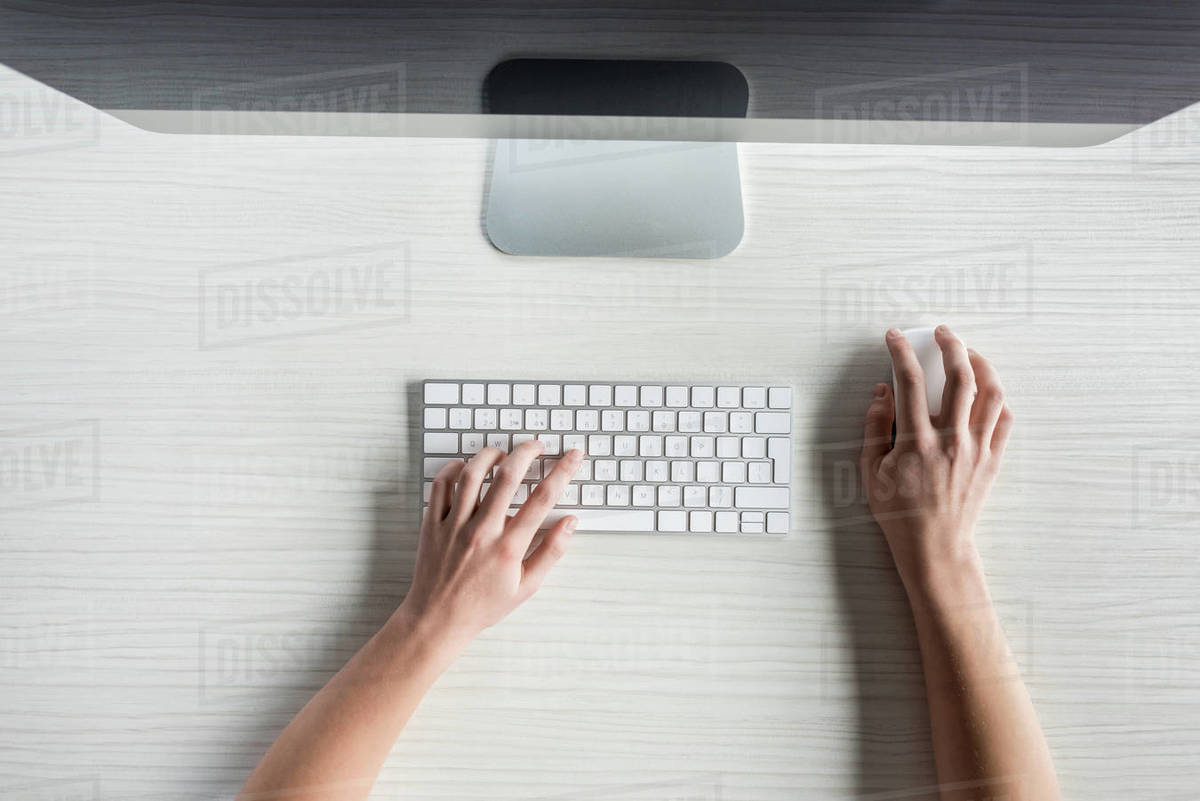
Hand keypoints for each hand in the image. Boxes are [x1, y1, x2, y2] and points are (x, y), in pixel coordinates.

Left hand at [396, 441, 582, 655]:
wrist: (438, 619)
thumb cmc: (483, 605)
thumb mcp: (527, 586)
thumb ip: (551, 552)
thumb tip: (570, 523)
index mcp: (509, 547)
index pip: (543, 499)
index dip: (563, 471)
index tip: (573, 456)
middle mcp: (482, 531)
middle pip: (508, 476)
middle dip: (527, 452)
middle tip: (537, 445)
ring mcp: (454, 526)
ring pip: (471, 474)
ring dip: (490, 455)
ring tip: (502, 453)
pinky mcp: (432, 524)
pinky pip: (440, 486)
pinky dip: (452, 469)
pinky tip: (464, 467)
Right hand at [859, 326, 1012, 580]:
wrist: (935, 545)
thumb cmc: (900, 511)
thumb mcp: (871, 471)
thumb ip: (874, 427)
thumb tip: (882, 392)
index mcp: (916, 441)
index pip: (908, 381)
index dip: (900, 352)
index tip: (895, 337)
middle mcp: (950, 440)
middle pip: (959, 377)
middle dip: (951, 345)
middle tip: (942, 333)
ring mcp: (976, 449)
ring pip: (991, 393)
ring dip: (982, 366)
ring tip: (970, 355)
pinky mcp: (992, 460)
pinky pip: (1004, 419)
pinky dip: (997, 399)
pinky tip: (985, 392)